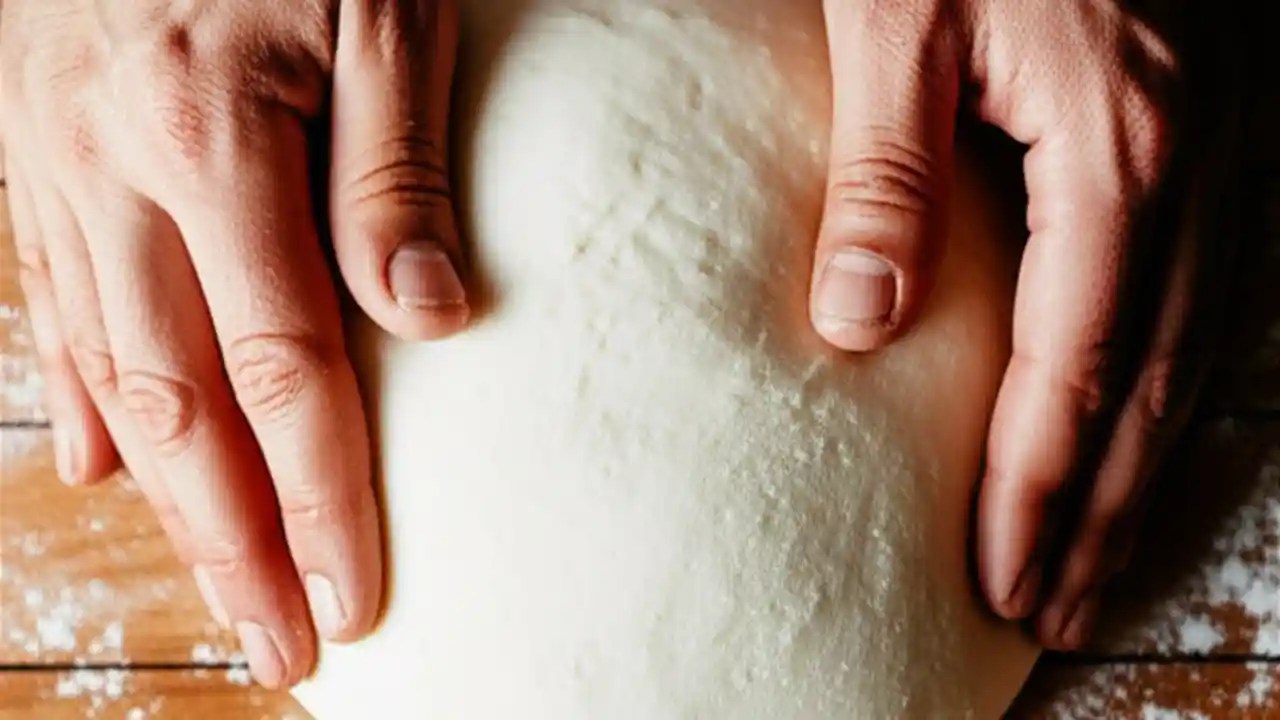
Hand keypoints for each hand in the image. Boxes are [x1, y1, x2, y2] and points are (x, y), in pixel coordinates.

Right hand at [1, 0, 465, 686]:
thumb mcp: (383, 11)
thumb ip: (394, 171)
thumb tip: (430, 323)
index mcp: (212, 140)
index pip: (283, 369)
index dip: (319, 497)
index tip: (350, 596)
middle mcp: (114, 171)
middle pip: (183, 405)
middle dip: (237, 543)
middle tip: (284, 647)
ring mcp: (55, 164)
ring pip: (110, 372)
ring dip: (168, 500)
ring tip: (216, 589)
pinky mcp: (32, 151)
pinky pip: (48, 298)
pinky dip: (81, 395)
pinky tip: (110, 470)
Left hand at [811, 0, 1237, 647]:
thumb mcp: (900, 18)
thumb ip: (886, 170)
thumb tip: (859, 321)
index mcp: (1118, 146)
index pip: (1077, 362)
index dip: (1040, 483)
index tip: (1002, 574)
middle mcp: (1194, 164)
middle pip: (1151, 383)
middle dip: (1103, 509)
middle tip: (1054, 607)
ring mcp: (1219, 150)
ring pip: (1191, 350)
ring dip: (1143, 467)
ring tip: (1094, 559)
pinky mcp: (1206, 135)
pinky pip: (1206, 290)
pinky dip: (1168, 383)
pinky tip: (1138, 430)